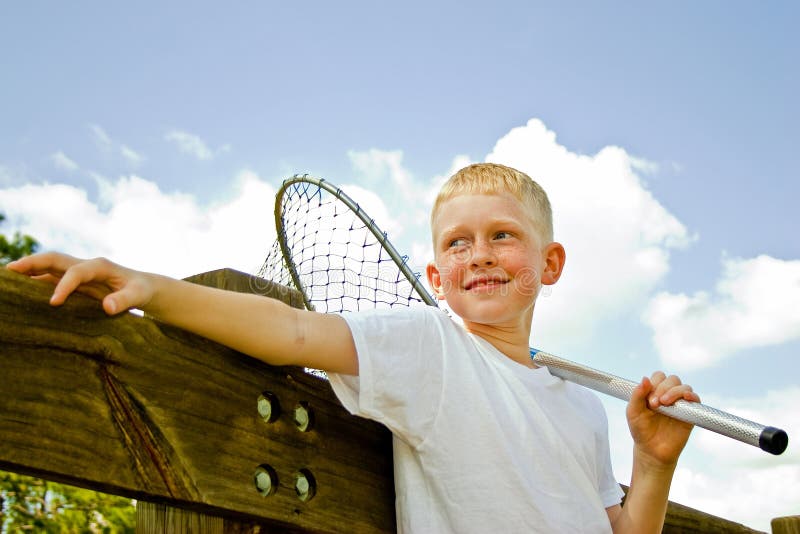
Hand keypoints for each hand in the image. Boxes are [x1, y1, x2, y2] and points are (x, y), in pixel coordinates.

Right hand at [6, 252, 153, 314]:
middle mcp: (85, 265)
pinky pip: (49, 278)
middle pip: (54, 259)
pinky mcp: (73, 281)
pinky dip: (33, 281)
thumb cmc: (141, 291)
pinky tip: (18, 291)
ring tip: (5, 280)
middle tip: (9, 271)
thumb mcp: (139, 296)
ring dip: (27, 271)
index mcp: (100, 266)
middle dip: (32, 263)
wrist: (143, 287)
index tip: (53, 303)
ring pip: (47, 267)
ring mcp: (77, 272)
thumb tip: (107, 307)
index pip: (76, 272)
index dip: (64, 286)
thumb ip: (125, 300)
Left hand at [627, 371, 699, 467]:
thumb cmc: (641, 430)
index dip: (654, 383)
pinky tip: (686, 398)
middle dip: (663, 388)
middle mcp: (668, 395)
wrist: (652, 451)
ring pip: (684, 387)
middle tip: (654, 404)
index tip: (648, 400)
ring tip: (665, 403)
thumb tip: (645, 378)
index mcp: (654, 392)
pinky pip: (696, 399)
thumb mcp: (633, 412)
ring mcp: (680, 404)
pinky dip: (692, 396)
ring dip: (675, 391)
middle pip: (672, 379)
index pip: (658, 377)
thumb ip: (637, 395)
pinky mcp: (690, 414)